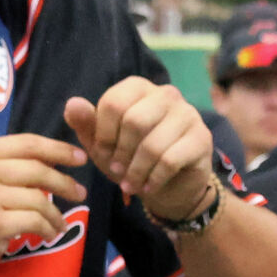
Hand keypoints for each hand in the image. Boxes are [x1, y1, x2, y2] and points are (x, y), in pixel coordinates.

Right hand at [0, 134, 86, 276]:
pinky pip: (36, 221)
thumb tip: (53, 161)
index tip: (80, 157)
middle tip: (80, 193)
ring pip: (40, 199)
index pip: (26, 143)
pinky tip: (49, 233)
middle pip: (38, 169)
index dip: (58, 149)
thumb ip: (6, 166)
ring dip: (56, 214)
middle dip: (65, 182)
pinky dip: (49, 228)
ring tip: (59, 223)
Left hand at [66, 78, 212, 218]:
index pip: (114, 103)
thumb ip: (86, 124)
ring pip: (153, 144)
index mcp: (139, 88)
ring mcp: (188, 115)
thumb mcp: (103, 144)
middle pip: (134, 121)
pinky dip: (153, 179)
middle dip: (121, 153)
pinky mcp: (202, 139)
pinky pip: (171, 160)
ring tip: (130, 184)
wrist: (170, 185)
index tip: (103, 152)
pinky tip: (148, 187)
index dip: (103, 134)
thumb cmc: (132, 159)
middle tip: (116, 170)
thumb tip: (73, 104)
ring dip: (136, 171)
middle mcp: (167, 94)